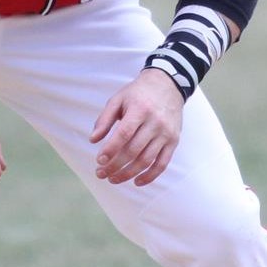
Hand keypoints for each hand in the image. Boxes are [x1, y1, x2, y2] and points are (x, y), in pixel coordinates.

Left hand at [89, 68, 184, 186]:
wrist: (168, 85)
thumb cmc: (138, 93)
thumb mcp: (118, 99)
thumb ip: (104, 119)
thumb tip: (93, 140)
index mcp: (140, 109)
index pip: (124, 134)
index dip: (111, 150)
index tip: (99, 161)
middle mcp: (155, 122)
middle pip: (134, 150)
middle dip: (115, 166)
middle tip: (101, 174)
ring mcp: (166, 133)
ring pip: (147, 160)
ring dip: (129, 174)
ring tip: (113, 179)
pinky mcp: (174, 141)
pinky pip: (162, 163)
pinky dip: (150, 176)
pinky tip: (137, 182)